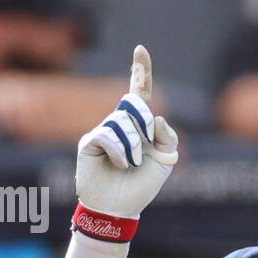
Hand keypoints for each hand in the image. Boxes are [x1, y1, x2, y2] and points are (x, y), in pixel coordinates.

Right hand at [75, 45, 178, 219]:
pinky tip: (121, 165)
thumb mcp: (166, 160)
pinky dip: (119, 152)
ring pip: (121, 123)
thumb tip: (156, 117)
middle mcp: (120, 125)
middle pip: (134, 105)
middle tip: (145, 148)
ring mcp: (103, 132)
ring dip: (133, 147)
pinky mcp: (89, 143)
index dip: (140, 72)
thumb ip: (168, 137)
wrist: (119, 208)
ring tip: (131, 165)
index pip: (139, 94)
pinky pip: (107, 135)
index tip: (140, 50)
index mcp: (140, 127)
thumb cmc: (142, 186)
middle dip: (144, 124)